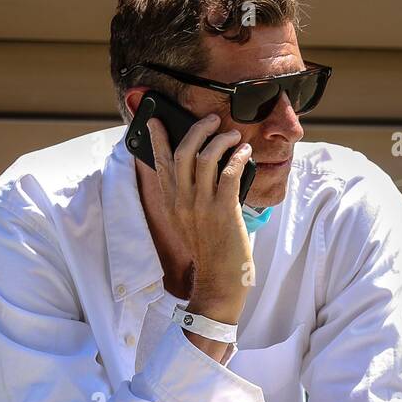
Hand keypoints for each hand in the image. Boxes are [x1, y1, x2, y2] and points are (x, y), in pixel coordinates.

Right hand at [147, 113, 252, 325]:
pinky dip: (238, 156)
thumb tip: (205, 165)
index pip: (159, 163)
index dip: (157, 137)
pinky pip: (229, 172)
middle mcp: (182, 202)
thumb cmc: (209, 252)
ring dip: (222, 140)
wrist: (219, 282)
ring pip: (206, 157)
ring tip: (234, 136)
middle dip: (198, 129)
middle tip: (212, 120)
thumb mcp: (188, 223)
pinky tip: (245, 152)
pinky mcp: (223, 210)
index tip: (157, 119)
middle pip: (183, 152)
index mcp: (170, 204)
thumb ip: (189, 198)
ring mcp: (201, 206)